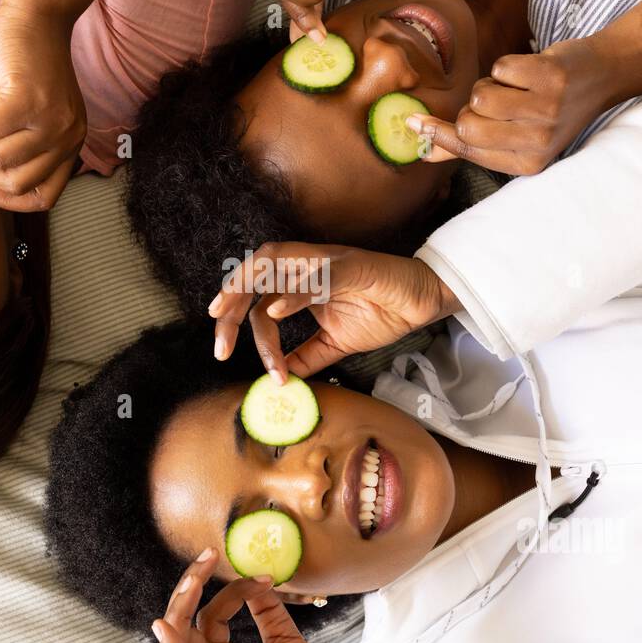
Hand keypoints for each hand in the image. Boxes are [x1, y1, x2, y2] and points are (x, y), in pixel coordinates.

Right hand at [0, 2, 84, 211]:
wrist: (36, 18)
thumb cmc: (26, 66)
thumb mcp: (30, 114)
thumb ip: (15, 144)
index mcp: (70, 146)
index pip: (44, 198)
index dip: (6, 199)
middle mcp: (67, 139)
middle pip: (12, 182)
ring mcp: (50, 121)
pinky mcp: (28, 100)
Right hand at [153, 548, 359, 642]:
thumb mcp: (286, 642)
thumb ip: (268, 612)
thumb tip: (258, 579)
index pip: (209, 619)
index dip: (229, 591)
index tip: (261, 577)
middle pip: (182, 630)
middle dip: (189, 589)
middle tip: (207, 557)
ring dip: (178, 611)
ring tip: (192, 582)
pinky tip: (164, 626)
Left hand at [209, 241, 459, 381]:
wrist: (423, 301)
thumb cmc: (382, 312)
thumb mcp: (334, 342)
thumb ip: (306, 357)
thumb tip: (281, 379)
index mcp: (300, 282)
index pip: (256, 296)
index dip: (236, 323)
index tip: (225, 353)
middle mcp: (307, 266)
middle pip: (254, 271)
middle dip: (229, 301)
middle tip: (219, 340)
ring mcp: (327, 263)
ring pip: (273, 265)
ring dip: (246, 290)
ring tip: (229, 319)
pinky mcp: (351, 267)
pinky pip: (315, 277)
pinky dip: (291, 293)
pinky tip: (274, 312)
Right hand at [408, 37, 618, 175]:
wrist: (602, 75)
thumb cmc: (552, 108)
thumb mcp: (518, 137)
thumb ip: (471, 145)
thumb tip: (426, 153)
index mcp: (527, 164)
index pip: (467, 150)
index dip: (440, 133)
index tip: (414, 121)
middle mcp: (538, 142)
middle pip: (468, 123)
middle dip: (472, 107)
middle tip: (496, 102)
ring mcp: (546, 110)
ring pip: (481, 94)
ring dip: (490, 84)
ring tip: (516, 87)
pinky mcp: (550, 76)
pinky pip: (499, 68)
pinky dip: (508, 65)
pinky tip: (530, 72)